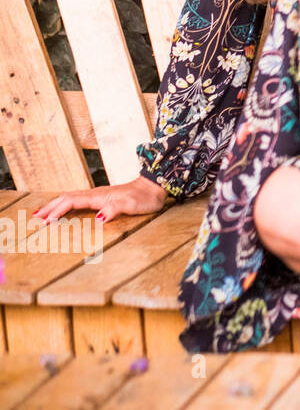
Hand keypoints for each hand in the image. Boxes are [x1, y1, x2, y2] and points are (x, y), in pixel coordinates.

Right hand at [32, 175, 167, 224]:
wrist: (154, 188)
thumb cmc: (144, 198)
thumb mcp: (131, 205)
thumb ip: (115, 210)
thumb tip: (98, 219)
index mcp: (98, 196)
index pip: (71, 202)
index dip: (57, 211)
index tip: (44, 221)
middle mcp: (95, 194)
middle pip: (66, 198)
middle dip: (49, 208)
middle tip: (34, 218)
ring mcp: (97, 195)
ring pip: (70, 198)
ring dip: (54, 206)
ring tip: (41, 214)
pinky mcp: (101, 198)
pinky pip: (77, 201)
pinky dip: (65, 205)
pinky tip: (63, 210)